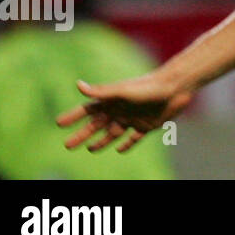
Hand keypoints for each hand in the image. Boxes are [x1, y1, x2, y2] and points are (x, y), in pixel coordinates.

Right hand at [56, 74, 193, 152]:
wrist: (176, 88)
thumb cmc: (148, 87)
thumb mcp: (123, 91)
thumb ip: (101, 92)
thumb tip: (78, 85)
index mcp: (112, 100)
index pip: (88, 109)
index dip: (74, 116)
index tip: (59, 123)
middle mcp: (120, 109)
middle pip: (96, 125)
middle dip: (82, 134)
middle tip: (67, 145)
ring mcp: (133, 118)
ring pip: (112, 133)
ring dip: (101, 141)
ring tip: (90, 149)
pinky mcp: (147, 125)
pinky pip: (134, 137)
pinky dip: (127, 144)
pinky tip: (119, 149)